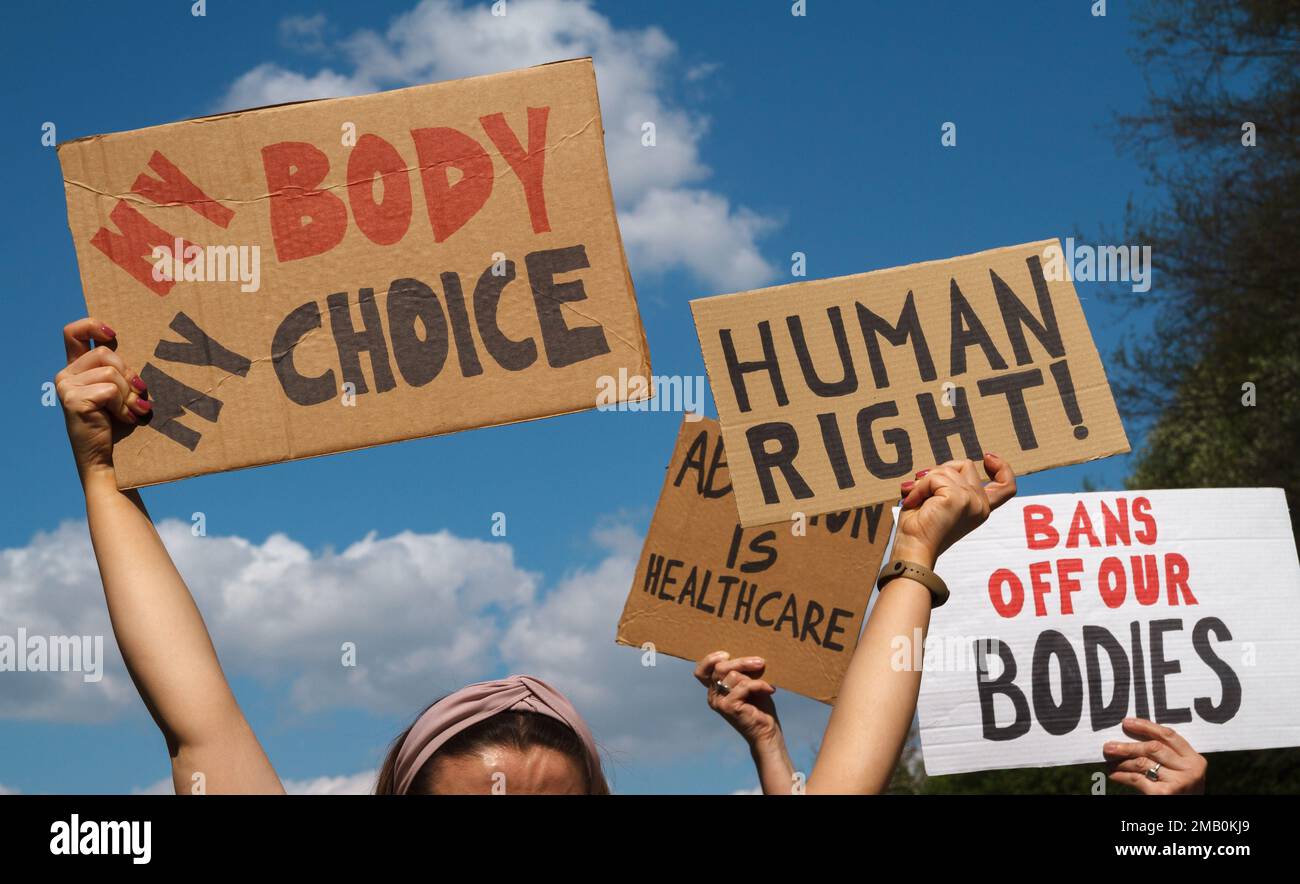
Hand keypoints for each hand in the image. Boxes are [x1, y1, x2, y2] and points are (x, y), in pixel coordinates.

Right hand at [55, 318, 151, 479]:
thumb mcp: (120, 391)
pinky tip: (126, 418)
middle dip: (128, 374)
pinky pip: (110, 390)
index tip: (113, 334)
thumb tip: (142, 351)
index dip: (93, 325)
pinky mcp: (73, 399)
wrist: (108, 458)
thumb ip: (120, 371)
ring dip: (128, 394)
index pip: (73, 332)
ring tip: (132, 410)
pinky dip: (124, 405)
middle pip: (105, 353)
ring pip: (111, 373)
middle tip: (138, 395)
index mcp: (76, 368)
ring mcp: (66, 386)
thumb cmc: (119, 424)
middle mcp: (66, 374)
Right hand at [695, 651, 781, 752]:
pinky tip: (769, 690)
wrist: (766, 732)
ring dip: (753, 676)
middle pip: (719, 668)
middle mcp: (713, 696)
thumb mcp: (748, 684)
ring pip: (732, 675)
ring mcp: (718, 702)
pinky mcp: (728, 707)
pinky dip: (759, 685)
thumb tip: (744, 656)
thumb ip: (740, 673)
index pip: (701, 671)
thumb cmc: (759, 707)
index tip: (726, 654)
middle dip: (741, 662)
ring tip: (766, 684)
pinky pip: (743, 685)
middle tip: (760, 662)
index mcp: (715, 689)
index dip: (710, 659)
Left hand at [893, 453, 1016, 567]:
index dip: (1002, 467)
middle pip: (965, 465)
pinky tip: (913, 501)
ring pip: (947, 469)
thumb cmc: (919, 527)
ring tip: (915, 499)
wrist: (912, 548)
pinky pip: (934, 478)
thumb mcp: (939, 499)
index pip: (1006, 486)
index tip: (988, 457)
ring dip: (924, 481)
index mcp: (980, 508)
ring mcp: (972, 501)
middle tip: (919, 489)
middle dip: (939, 471)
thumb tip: (941, 466)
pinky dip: (919, 487)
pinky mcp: (958, 499)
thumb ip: (948, 483)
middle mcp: (981, 505)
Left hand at [1104, 717, 1206, 794]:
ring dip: (1122, 761)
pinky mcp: (1164, 793)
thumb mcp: (1181, 771)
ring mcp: (1178, 782)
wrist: (1188, 816)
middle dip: (1128, 746)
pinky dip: (1122, 776)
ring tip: (1109, 761)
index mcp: (1194, 759)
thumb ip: (1167, 755)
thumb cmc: (1181, 790)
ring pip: (1142, 763)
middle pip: (1153, 748)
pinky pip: (1137, 779)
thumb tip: (1132, 737)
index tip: (1126, 723)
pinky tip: (1113, 774)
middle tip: (1109, 747)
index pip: (1168, 735)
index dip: (1146, 726)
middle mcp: (1189, 769)